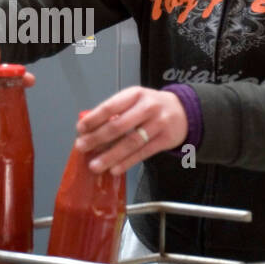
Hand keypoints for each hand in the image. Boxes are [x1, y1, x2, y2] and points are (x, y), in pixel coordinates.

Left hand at [73, 86, 187, 174]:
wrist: (184, 112)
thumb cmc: (152, 107)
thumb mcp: (135, 101)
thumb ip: (116, 112)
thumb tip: (89, 131)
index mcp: (135, 94)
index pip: (110, 107)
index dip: (93, 119)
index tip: (80, 130)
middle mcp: (147, 107)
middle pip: (118, 126)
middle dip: (97, 138)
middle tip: (82, 147)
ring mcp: (158, 124)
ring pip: (130, 142)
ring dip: (110, 155)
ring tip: (95, 165)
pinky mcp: (165, 140)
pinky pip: (142, 153)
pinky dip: (127, 162)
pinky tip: (114, 169)